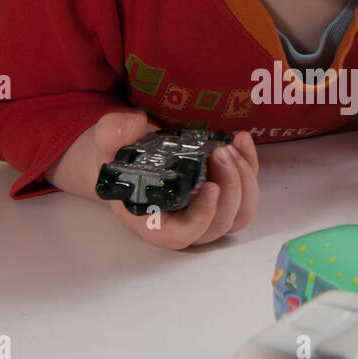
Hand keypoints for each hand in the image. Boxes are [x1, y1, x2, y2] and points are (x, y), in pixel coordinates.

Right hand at [93, 111, 258, 247]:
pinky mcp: (223, 198)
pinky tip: (241, 140)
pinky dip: (250, 167)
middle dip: (229, 188)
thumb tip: (134, 123)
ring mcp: (207, 213)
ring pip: (239, 214)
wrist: (129, 154)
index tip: (210, 188)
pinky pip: (246, 193)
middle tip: (220, 153)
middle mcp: (183, 223)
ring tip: (230, 148)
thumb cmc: (117, 158)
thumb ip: (113, 134)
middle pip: (219, 223)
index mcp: (152, 221)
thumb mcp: (106, 143)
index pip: (182, 235)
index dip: (201, 218)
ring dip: (244, 181)